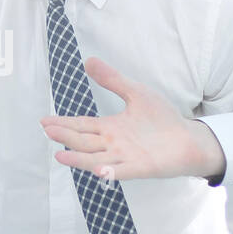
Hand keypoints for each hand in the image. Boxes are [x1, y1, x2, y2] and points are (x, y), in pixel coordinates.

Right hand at [39, 57, 226, 180]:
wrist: (188, 138)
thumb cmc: (162, 119)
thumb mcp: (136, 93)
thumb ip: (113, 80)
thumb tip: (89, 61)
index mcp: (110, 128)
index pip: (82, 126)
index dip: (64, 123)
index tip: (44, 121)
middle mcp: (113, 144)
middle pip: (84, 141)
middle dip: (66, 136)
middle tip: (47, 131)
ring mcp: (124, 158)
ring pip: (95, 158)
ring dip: (78, 158)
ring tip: (60, 154)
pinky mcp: (140, 168)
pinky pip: (121, 171)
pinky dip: (109, 172)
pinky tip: (98, 170)